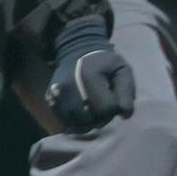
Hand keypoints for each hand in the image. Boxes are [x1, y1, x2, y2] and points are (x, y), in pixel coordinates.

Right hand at [44, 16, 135, 133]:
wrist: (77, 52)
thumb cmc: (104, 63)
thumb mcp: (121, 70)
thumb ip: (127, 91)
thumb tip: (125, 115)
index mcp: (88, 77)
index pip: (105, 109)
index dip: (113, 109)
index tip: (113, 99)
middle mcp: (68, 87)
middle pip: (88, 120)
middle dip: (100, 118)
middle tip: (103, 106)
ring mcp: (56, 94)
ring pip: (75, 123)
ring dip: (87, 122)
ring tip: (93, 109)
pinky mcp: (49, 99)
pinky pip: (64, 121)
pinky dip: (75, 121)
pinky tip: (82, 112)